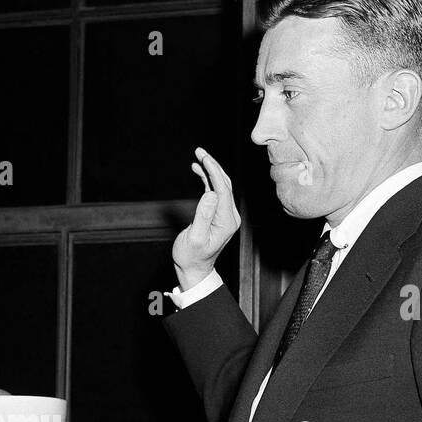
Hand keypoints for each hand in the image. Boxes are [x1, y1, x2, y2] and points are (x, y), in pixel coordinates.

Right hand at [171, 147, 240, 289]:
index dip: (214, 171)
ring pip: (220, 186)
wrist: (194, 270)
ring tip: (198, 156)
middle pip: (224, 184)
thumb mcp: (194, 238)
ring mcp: (225, 215)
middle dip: (213, 166)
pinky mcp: (218, 214)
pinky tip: (198, 170)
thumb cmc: (191, 257)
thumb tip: (210, 193)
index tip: (204, 158)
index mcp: (226, 222)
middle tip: (200, 151)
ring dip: (210, 170)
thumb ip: (202, 216)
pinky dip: (207, 180)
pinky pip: (215, 192)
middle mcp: (230, 217)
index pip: (223, 190)